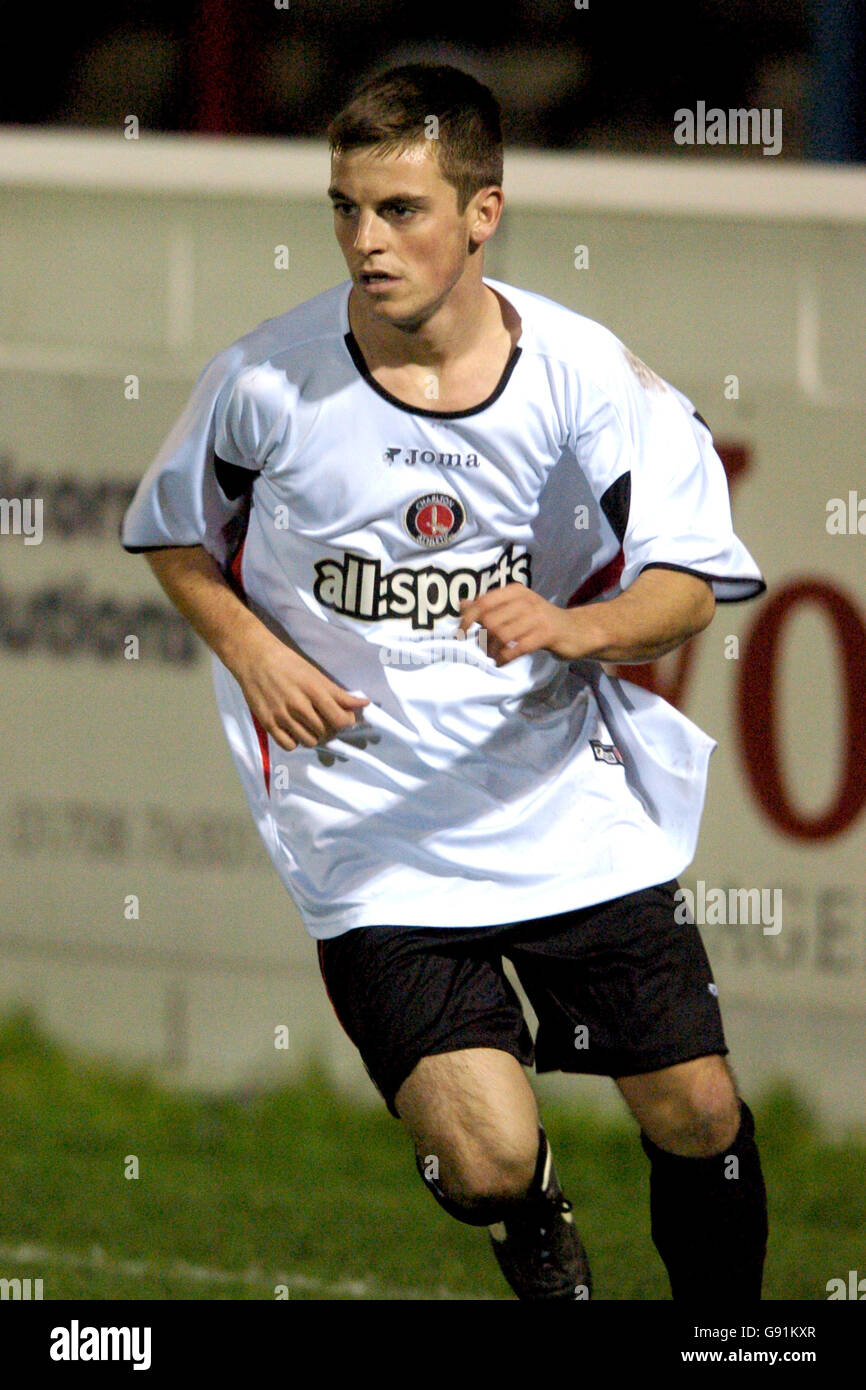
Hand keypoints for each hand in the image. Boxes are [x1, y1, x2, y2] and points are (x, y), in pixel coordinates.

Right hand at [232, 630, 370, 751]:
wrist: (255, 658)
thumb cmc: (289, 664)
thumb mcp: (316, 674)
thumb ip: (338, 693)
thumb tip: (364, 703)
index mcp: (314, 690)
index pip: (340, 720)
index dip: (347, 722)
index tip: (344, 718)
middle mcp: (298, 705)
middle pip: (325, 732)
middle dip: (330, 728)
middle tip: (325, 720)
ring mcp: (281, 716)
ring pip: (309, 741)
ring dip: (314, 736)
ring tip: (309, 725)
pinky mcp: (267, 723)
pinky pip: (289, 745)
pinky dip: (295, 741)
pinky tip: (294, 729)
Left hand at [458, 584, 578, 665]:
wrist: (577, 630)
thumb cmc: (541, 620)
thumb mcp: (516, 608)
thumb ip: (490, 606)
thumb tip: (462, 604)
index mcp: (516, 591)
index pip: (483, 602)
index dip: (468, 618)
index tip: (460, 633)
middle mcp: (526, 600)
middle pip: (491, 620)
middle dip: (481, 638)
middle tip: (483, 649)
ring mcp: (537, 617)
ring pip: (502, 634)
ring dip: (491, 650)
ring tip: (493, 656)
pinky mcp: (546, 634)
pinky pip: (517, 647)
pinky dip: (504, 657)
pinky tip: (502, 661)